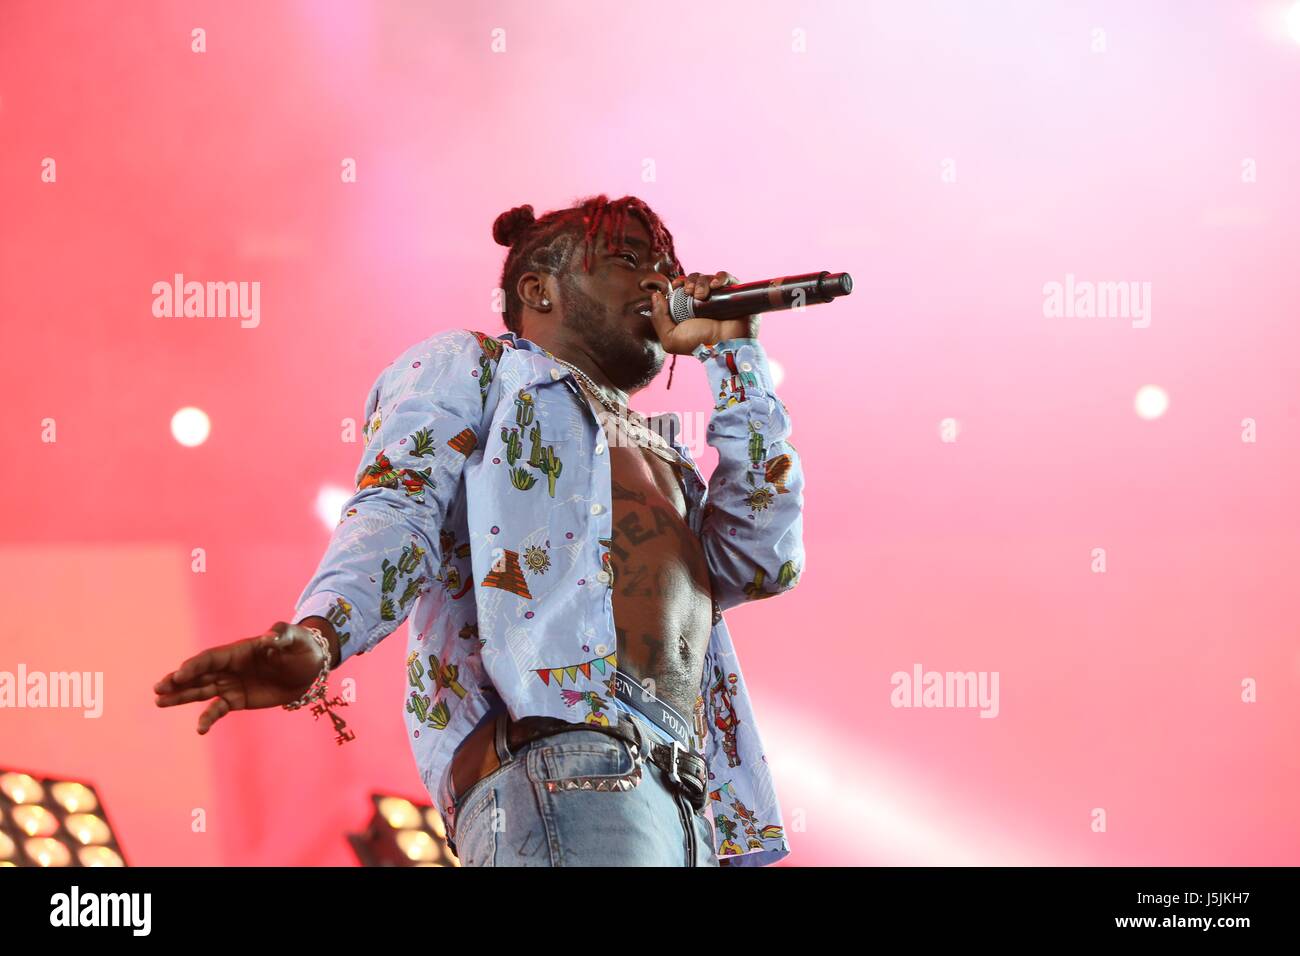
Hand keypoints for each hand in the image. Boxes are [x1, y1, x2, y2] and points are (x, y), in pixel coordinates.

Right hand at [153, 622, 328, 734]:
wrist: (311, 668)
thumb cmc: (302, 647)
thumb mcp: (295, 638)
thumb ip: (281, 636)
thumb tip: (269, 638)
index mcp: (239, 650)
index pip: (211, 658)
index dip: (195, 666)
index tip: (179, 675)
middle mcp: (230, 667)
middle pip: (199, 674)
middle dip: (178, 681)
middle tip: (158, 689)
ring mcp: (232, 684)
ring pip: (201, 691)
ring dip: (181, 697)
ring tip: (160, 702)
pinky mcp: (238, 700)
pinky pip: (219, 709)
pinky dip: (208, 718)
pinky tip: (200, 729)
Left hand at [648, 271, 760, 356]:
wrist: (724, 346)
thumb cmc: (699, 344)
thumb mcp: (670, 337)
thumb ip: (658, 318)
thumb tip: (656, 296)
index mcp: (690, 308)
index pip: (683, 287)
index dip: (679, 282)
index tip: (676, 286)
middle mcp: (705, 301)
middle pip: (695, 279)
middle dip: (689, 282)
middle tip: (689, 292)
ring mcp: (719, 296)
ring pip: (708, 277)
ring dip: (701, 281)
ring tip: (701, 295)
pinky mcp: (734, 293)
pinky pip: (726, 277)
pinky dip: (719, 277)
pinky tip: (715, 286)